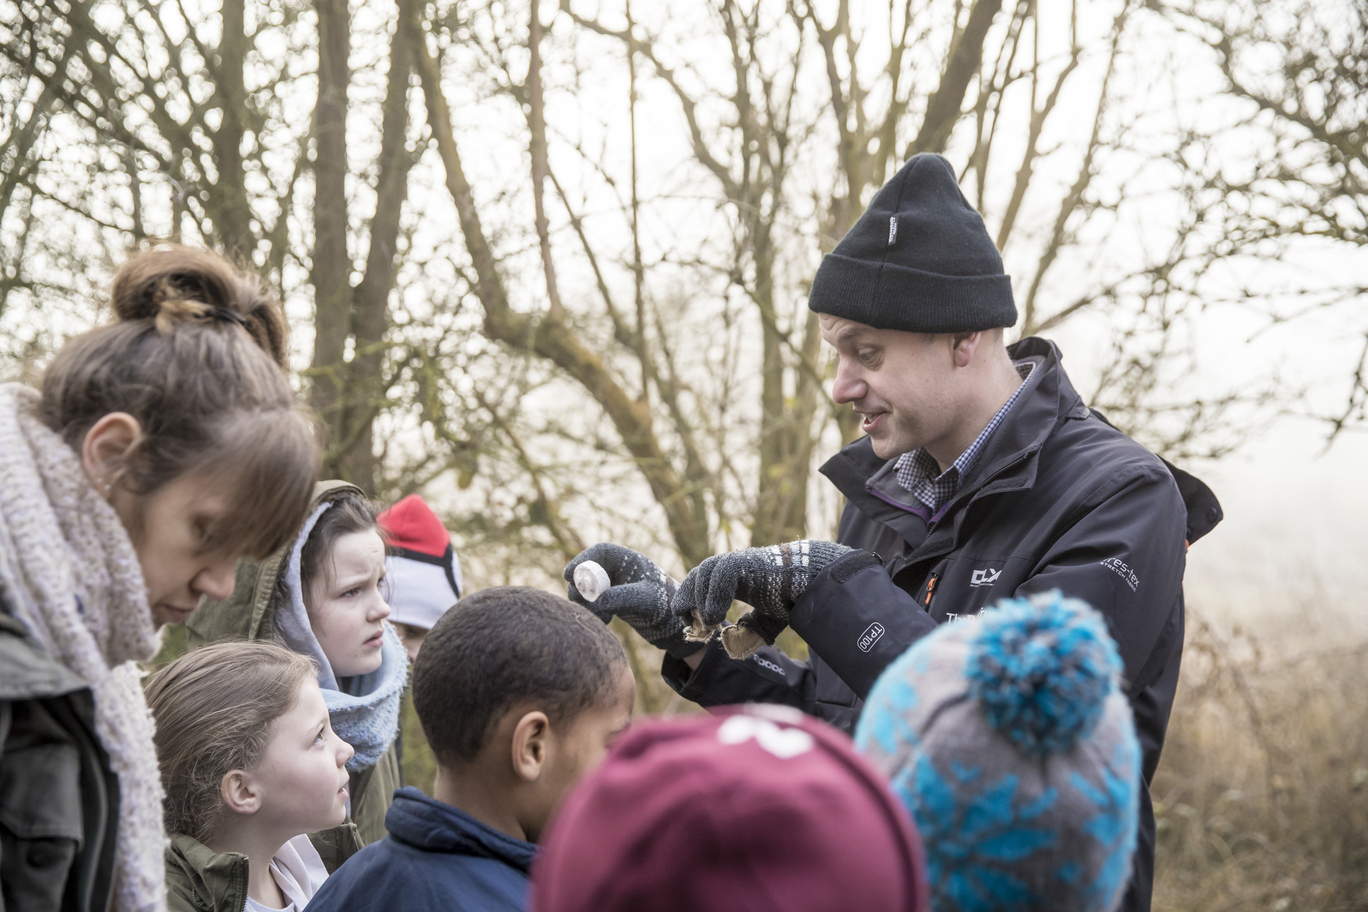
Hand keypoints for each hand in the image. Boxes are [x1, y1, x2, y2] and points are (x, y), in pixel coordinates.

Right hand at [564, 544, 695, 658]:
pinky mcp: (614, 601)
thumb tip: (599, 600)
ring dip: (586, 601)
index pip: (601, 552)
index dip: (582, 560)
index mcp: (630, 561)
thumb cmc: (665, 608)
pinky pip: (594, 601)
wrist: (675, 628)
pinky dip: (593, 610)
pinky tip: (606, 621)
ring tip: (602, 617)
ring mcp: (616, 586)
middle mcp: (621, 571)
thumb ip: (622, 598)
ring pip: (589, 587)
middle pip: (590, 569)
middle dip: (580, 585)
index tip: (568, 575)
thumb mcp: (645, 601)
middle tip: (580, 600)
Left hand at [673, 540, 851, 657]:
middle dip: (688, 598)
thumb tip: (733, 646)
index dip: (690, 601)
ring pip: (706, 571)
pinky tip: (716, 616)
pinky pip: (725, 573)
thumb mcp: (767, 619)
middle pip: (698, 574)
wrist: (816, 583)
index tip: (694, 625)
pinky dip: (716, 595)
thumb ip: (750, 629)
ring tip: (706, 623)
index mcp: (734, 577)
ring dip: (700, 598)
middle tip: (693, 625)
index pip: (699, 581)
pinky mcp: (752, 562)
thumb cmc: (794, 599)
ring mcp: (742, 561)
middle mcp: (734, 565)